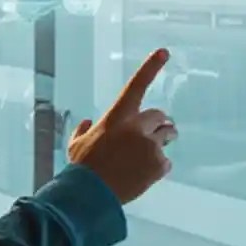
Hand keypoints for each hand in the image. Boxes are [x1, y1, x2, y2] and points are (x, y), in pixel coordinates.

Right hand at [68, 49, 178, 203]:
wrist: (92, 194)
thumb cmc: (82, 167)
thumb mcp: (77, 144)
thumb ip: (83, 130)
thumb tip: (86, 123)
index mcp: (117, 117)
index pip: (136, 85)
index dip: (150, 67)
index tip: (164, 51)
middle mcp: (136, 127)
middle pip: (160, 116)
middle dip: (159, 124)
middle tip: (153, 136)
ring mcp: (150, 145)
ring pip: (168, 136)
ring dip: (163, 142)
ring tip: (147, 156)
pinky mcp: (159, 164)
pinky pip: (166, 162)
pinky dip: (158, 167)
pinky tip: (143, 175)